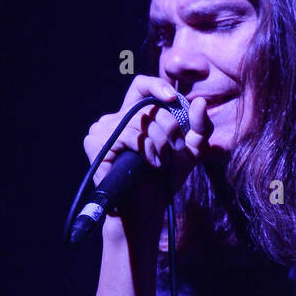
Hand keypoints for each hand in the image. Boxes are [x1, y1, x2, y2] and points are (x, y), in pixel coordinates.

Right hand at [83, 74, 213, 221]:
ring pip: (138, 121)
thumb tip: (200, 100)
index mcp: (134, 117)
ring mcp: (102, 130)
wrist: (148, 209)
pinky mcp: (96, 143)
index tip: (172, 99)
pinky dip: (144, 149)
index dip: (156, 85)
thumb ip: (200, 127)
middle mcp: (115, 119)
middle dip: (168, 127)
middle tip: (174, 148)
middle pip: (146, 106)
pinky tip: (149, 164)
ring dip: (157, 143)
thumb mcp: (190, 151)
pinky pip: (126, 134)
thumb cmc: (165, 180)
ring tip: (160, 162)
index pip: (141, 86)